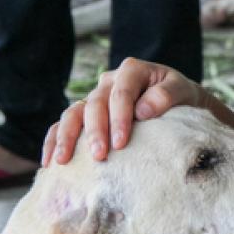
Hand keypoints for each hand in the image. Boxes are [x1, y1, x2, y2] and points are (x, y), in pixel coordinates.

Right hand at [42, 58, 203, 165]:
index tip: (121, 142)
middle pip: (94, 103)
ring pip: (73, 113)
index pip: (120, 92)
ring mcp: (95, 97)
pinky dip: (55, 140)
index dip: (119, 117)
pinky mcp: (87, 115)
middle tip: (99, 155)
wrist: (180, 105)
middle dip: (95, 131)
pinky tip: (50, 161)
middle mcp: (109, 82)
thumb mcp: (183, 91)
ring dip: (67, 137)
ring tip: (63, 161)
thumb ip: (166, 95)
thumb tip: (142, 111)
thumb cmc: (182, 99)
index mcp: (132, 71)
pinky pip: (65, 124)